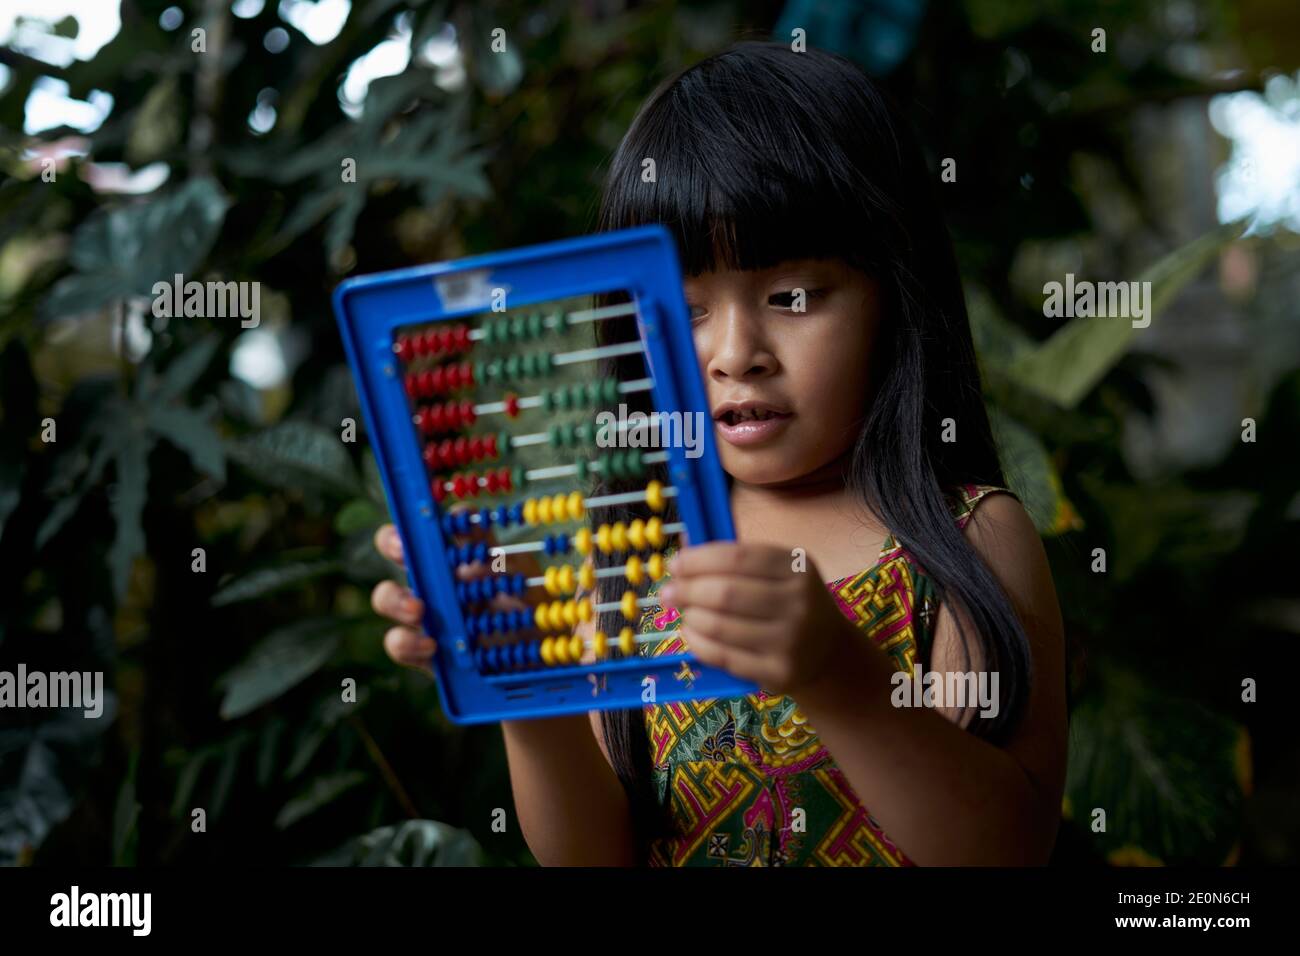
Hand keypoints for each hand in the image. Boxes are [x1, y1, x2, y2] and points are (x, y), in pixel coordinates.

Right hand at [370, 506, 542, 673]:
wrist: (533, 655)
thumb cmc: (526, 606)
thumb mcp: (521, 579)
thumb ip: (498, 566)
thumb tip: (472, 566)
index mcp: (456, 550)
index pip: (432, 523)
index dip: (425, 514)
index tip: (430, 517)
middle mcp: (431, 575)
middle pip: (394, 547)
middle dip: (392, 542)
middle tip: (404, 550)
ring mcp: (421, 611)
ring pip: (386, 596)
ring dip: (395, 598)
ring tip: (419, 610)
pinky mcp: (419, 648)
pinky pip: (398, 643)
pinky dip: (408, 642)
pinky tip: (432, 645)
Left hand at [658, 542, 853, 696]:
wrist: (828, 652)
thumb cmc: (789, 603)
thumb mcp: (778, 573)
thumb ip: (735, 560)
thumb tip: (682, 548)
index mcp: (797, 568)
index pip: (737, 557)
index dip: (698, 559)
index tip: (675, 564)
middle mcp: (799, 602)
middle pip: (726, 592)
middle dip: (687, 590)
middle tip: (668, 592)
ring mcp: (790, 640)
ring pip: (720, 626)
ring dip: (691, 617)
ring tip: (683, 612)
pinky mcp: (778, 672)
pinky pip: (723, 656)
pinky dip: (698, 642)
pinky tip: (692, 632)